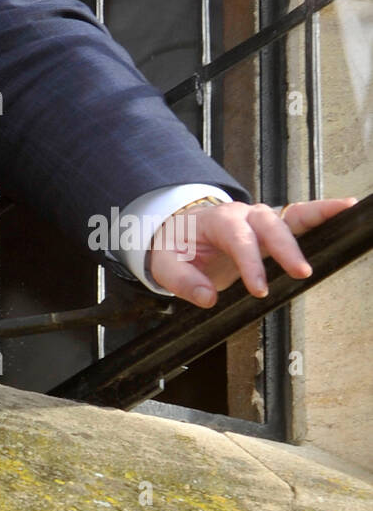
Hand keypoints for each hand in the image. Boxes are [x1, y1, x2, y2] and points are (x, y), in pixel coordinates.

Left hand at [147, 198, 356, 307]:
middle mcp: (242, 214)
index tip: (259, 289)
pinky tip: (345, 211)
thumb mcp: (165, 263)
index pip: (236, 238)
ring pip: (290, 214)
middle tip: (300, 271)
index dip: (249, 263)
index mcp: (216, 220)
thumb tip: (208, 298)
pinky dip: (322, 214)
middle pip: (268, 224)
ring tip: (344, 215)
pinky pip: (301, 219)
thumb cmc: (175, 245)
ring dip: (317, 216)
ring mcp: (261, 219)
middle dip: (285, 247)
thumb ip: (183, 281)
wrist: (178, 230)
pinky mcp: (274, 229)